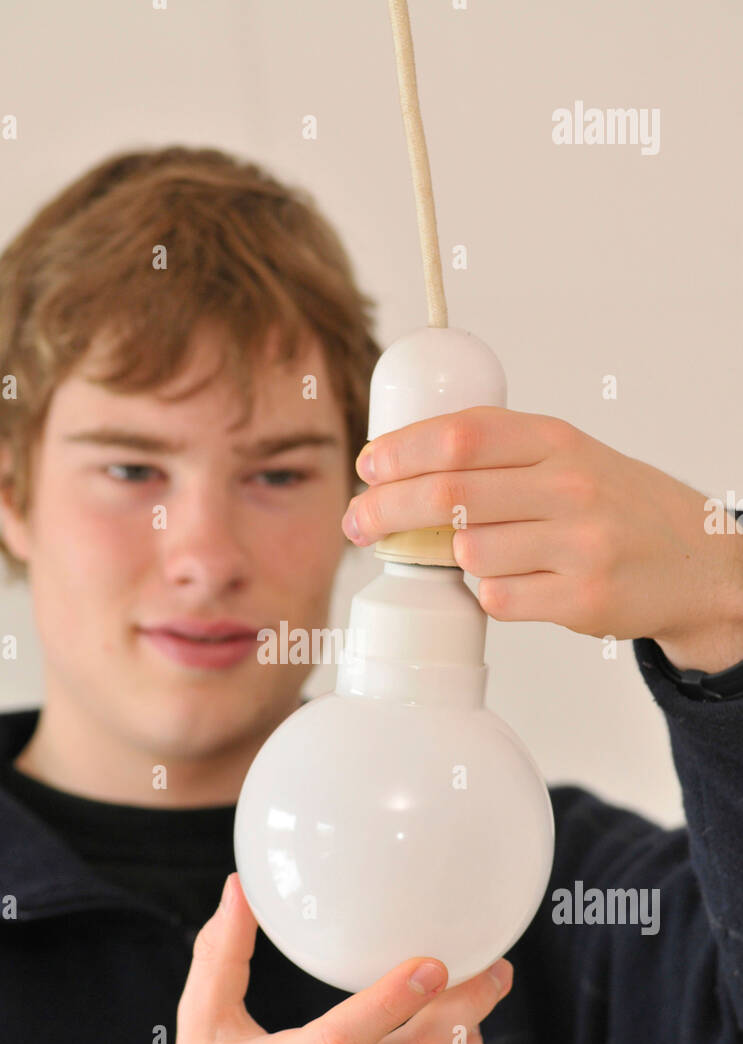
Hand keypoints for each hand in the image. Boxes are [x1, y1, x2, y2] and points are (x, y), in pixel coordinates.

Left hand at [343, 407, 742, 673]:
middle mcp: (570, 486)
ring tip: (467, 553)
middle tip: (359, 521)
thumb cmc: (615, 505)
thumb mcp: (568, 455)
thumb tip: (399, 463)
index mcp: (558, 440)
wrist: (695, 561)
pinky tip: (513, 582)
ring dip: (450, 557)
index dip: (401, 451)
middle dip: (387, 508)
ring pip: (469, 552)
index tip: (367, 467)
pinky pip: (499, 598)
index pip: (461, 435)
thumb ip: (498, 453)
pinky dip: (489, 593)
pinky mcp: (583, 598)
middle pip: (449, 493)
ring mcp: (580, 544)